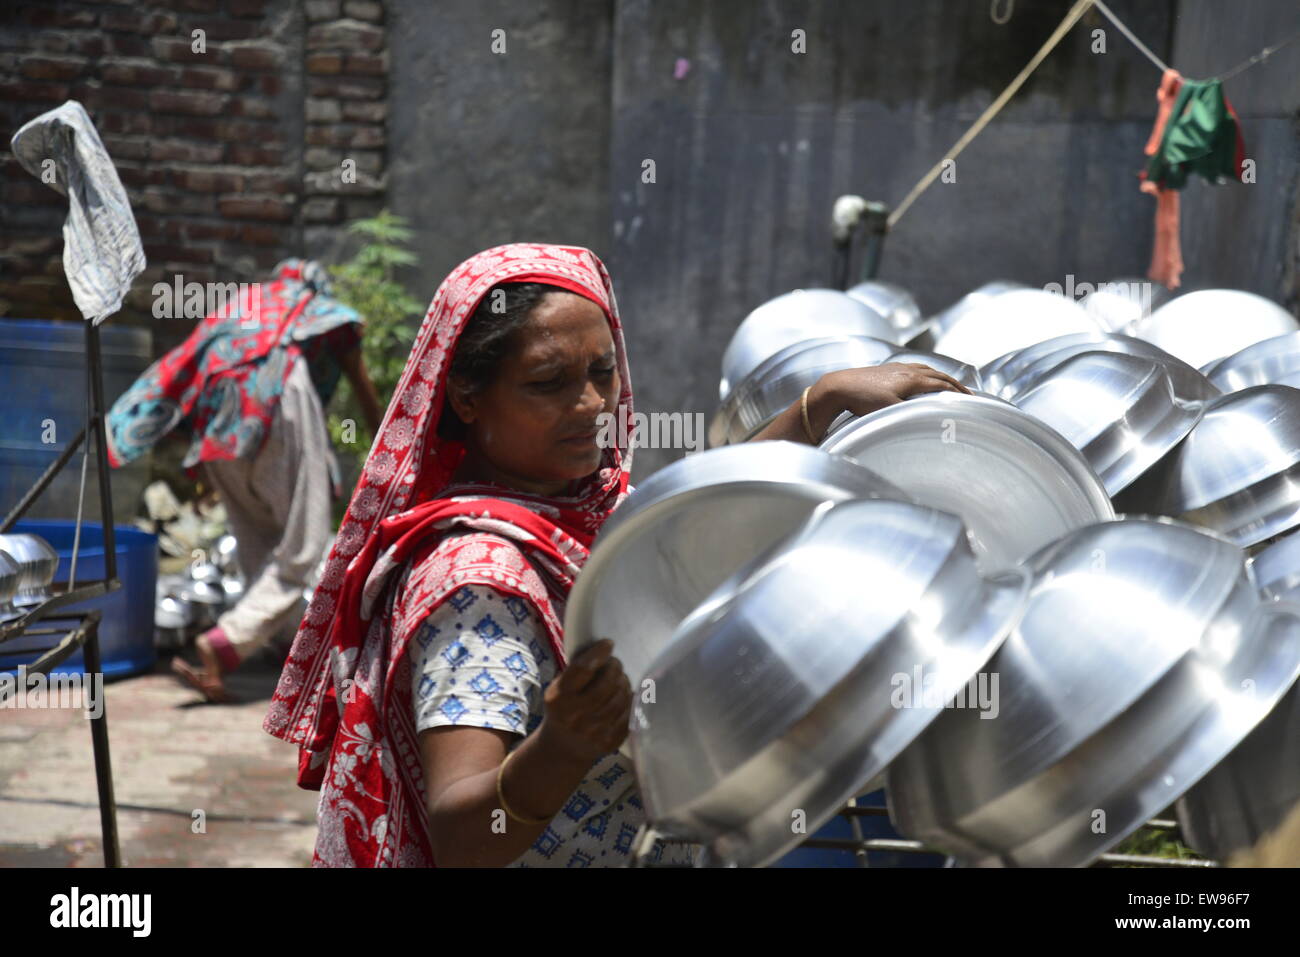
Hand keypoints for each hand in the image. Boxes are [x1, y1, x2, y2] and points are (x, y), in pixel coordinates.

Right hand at [537, 639, 632, 762]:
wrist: (563, 748)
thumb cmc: (563, 709)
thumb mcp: (558, 689)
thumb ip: (576, 672)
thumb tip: (605, 648)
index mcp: (558, 699)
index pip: (583, 669)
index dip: (598, 653)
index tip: (608, 644)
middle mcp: (575, 716)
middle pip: (606, 684)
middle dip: (615, 668)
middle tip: (616, 663)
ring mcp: (593, 732)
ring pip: (620, 699)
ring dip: (624, 683)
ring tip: (620, 678)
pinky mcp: (609, 742)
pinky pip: (628, 714)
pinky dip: (629, 701)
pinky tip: (625, 695)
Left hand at [808, 363, 970, 437]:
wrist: (838, 387)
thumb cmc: (862, 400)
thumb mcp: (890, 410)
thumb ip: (911, 414)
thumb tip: (932, 422)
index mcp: (912, 379)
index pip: (943, 385)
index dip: (958, 393)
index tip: (971, 400)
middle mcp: (907, 370)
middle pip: (938, 375)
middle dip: (955, 384)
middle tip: (967, 393)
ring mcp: (897, 368)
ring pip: (927, 369)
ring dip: (941, 376)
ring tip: (950, 384)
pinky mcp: (887, 369)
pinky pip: (914, 368)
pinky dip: (926, 373)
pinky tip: (922, 377)